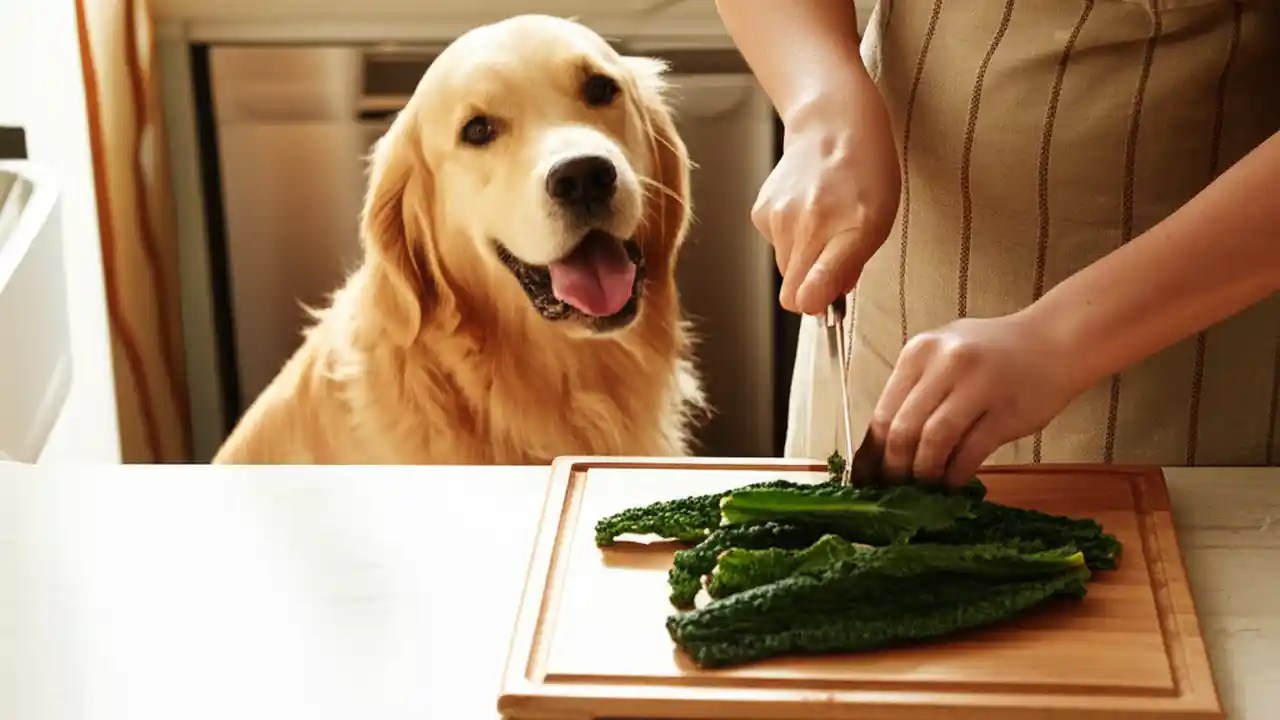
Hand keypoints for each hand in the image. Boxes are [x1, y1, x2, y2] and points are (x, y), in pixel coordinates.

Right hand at [752, 90, 899, 315]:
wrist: (833, 123)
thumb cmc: (864, 174)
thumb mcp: (878, 222)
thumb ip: (850, 268)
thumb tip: (823, 302)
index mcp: (841, 232)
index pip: (808, 294)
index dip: (816, 307)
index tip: (826, 306)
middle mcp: (805, 226)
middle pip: (792, 292)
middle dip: (812, 284)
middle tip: (835, 256)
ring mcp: (778, 218)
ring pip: (785, 269)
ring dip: (803, 258)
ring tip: (825, 224)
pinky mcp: (761, 211)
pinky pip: (775, 245)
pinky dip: (790, 237)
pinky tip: (806, 209)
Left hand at [867, 312, 1082, 486]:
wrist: (1055, 342)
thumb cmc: (994, 353)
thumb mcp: (945, 356)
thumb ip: (915, 391)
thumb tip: (880, 447)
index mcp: (919, 352)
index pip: (882, 412)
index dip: (871, 453)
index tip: (866, 479)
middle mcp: (944, 363)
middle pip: (903, 429)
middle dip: (894, 468)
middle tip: (895, 489)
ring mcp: (977, 386)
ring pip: (933, 441)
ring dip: (925, 473)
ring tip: (924, 488)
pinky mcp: (1006, 411)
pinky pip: (970, 452)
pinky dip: (956, 474)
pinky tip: (953, 483)